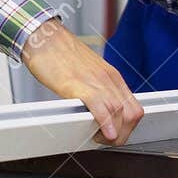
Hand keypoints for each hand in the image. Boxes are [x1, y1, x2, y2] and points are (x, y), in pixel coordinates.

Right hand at [21, 19, 143, 144]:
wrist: (43, 37)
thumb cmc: (59, 54)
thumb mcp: (87, 72)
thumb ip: (96, 90)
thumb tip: (98, 111)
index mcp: (112, 76)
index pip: (135, 108)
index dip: (128, 127)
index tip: (115, 135)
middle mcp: (108, 79)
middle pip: (131, 114)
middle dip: (123, 135)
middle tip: (105, 140)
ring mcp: (95, 80)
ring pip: (119, 113)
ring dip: (113, 134)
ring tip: (97, 138)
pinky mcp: (78, 84)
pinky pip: (100, 106)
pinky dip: (105, 123)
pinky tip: (102, 133)